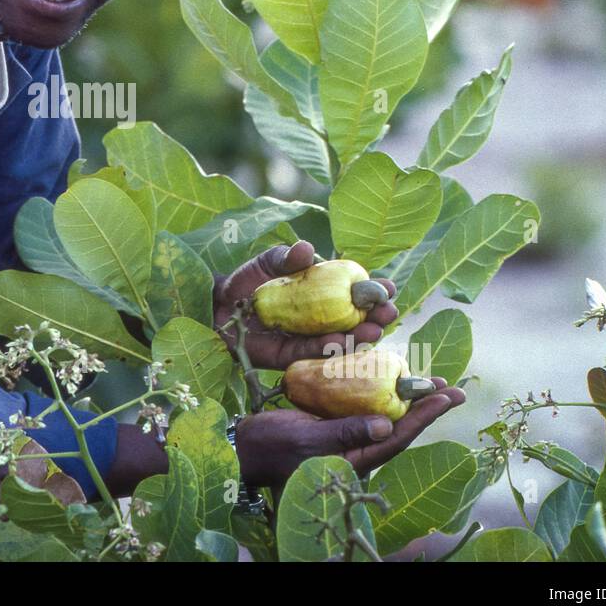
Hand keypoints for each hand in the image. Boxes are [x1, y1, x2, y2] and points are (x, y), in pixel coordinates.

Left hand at [213, 241, 398, 369]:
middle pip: (356, 319)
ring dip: (359, 337)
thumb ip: (287, 257)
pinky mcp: (291, 357)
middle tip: (389, 314)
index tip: (389, 288)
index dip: (374, 290)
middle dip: (376, 317)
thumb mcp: (267, 263)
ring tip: (374, 332)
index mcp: (323, 291)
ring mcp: (308, 338)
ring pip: (340, 340)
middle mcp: (321, 317)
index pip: (355, 291)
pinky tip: (343, 344)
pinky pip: (313, 355)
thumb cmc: (246, 280)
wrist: (216, 307)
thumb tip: (306, 248)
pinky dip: (328, 350)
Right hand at [235, 379, 465, 485]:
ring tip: (426, 380)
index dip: (424, 416)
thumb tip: (386, 425)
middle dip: (423, 406)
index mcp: (353, 458)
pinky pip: (360, 406)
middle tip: (451, 387)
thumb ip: (344, 433)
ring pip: (381, 414)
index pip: (397, 436)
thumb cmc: (271, 448)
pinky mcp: (329, 423)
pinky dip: (375, 390)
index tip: (448, 396)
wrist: (242, 448)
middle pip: (397, 426)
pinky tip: (383, 377)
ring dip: (404, 397)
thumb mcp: (306, 439)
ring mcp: (342, 436)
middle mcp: (354, 448)